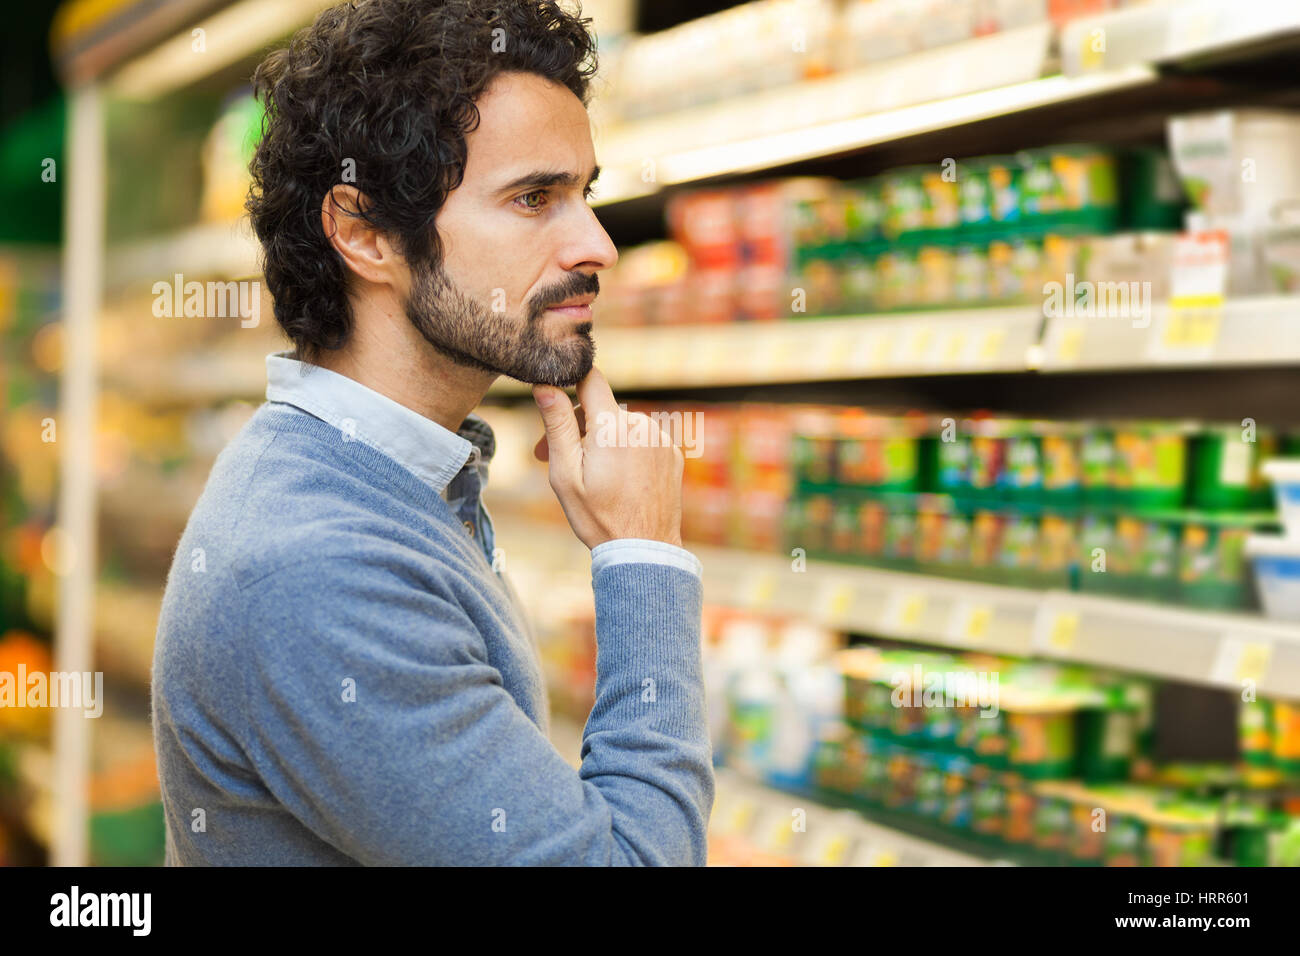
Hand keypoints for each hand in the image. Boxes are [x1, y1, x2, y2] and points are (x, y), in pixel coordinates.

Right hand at [532, 367, 683, 549]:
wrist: (644, 551)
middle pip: (602, 408)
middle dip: (577, 427)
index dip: (570, 381)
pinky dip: (627, 452)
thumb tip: (544, 385)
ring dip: (602, 441)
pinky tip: (616, 481)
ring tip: (587, 475)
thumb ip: (558, 425)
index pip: (590, 379)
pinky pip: (642, 441)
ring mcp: (660, 439)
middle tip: (549, 457)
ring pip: (621, 426)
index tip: (555, 398)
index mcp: (612, 427)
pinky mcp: (672, 454)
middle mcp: (641, 425)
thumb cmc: (598, 517)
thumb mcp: (566, 474)